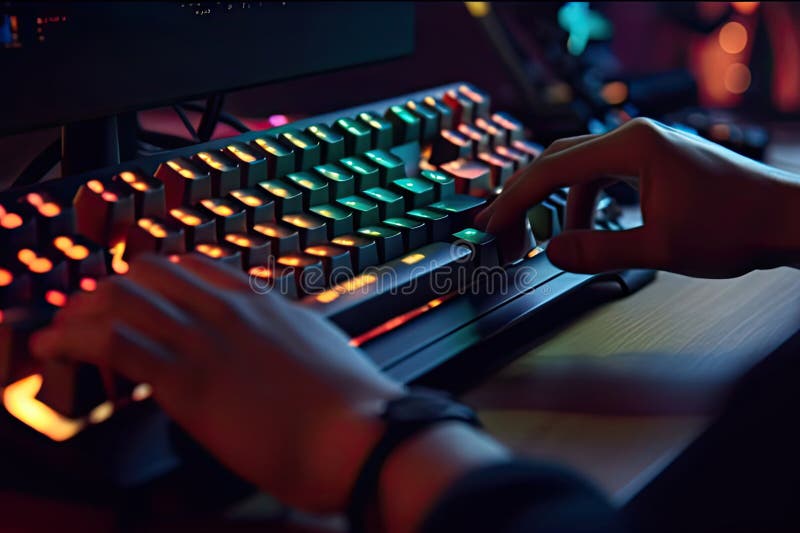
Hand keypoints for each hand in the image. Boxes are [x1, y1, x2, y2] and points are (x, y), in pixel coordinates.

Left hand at [30, 254, 404, 511]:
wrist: (360, 435)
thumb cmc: (351, 406)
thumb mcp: (323, 353)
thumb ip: (293, 338)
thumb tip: (287, 341)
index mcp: (263, 304)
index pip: (195, 267)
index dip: (154, 277)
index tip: (136, 293)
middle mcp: (229, 310)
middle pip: (149, 273)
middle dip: (111, 289)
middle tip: (91, 313)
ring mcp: (207, 340)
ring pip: (123, 298)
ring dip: (83, 310)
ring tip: (63, 329)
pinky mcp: (187, 380)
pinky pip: (114, 341)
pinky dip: (73, 339)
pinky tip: (55, 346)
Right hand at [476, 118, 799, 277]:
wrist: (786, 218)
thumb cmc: (737, 225)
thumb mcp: (661, 247)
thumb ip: (600, 250)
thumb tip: (553, 252)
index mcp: (632, 146)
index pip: (552, 170)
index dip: (515, 200)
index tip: (492, 225)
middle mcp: (635, 137)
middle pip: (557, 160)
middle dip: (524, 196)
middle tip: (499, 227)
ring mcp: (645, 147)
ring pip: (578, 168)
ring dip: (552, 202)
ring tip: (538, 236)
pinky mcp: (654, 161)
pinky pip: (601, 176)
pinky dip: (581, 201)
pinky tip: (581, 226)